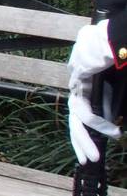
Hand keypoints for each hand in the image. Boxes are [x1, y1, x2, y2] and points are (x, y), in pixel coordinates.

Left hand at [68, 21, 119, 164]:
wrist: (118, 35)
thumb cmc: (120, 55)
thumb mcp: (118, 87)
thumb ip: (112, 103)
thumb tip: (114, 122)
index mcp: (89, 86)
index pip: (84, 112)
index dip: (89, 130)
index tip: (96, 148)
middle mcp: (80, 84)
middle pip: (75, 118)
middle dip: (81, 141)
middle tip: (88, 160)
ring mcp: (77, 81)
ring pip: (76, 117)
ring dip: (85, 138)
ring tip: (95, 156)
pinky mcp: (79, 79)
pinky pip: (84, 107)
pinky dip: (97, 121)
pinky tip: (112, 131)